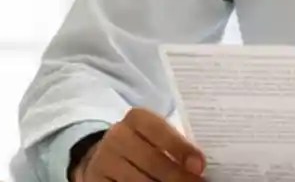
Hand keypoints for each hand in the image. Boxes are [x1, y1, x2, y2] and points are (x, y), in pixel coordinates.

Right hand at [73, 108, 206, 181]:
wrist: (103, 156)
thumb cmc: (142, 146)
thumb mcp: (156, 138)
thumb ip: (176, 148)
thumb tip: (197, 169)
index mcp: (137, 119)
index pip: (159, 130)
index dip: (180, 148)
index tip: (199, 166)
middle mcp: (117, 136)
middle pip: (152, 161)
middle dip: (178, 178)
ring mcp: (104, 160)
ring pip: (138, 181)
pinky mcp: (96, 180)